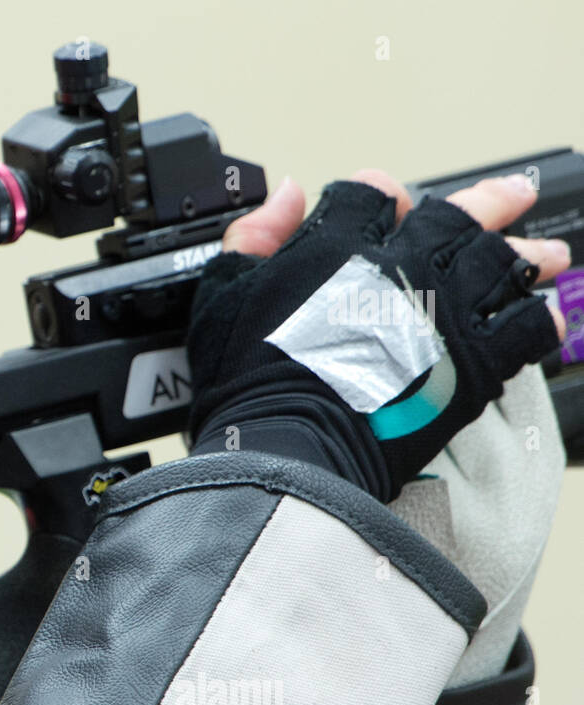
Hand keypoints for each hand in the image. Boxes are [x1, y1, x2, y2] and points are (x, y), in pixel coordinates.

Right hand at [186, 170, 572, 502]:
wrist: (289, 449)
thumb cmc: (247, 385)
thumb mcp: (223, 298)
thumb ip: (253, 239)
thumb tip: (283, 194)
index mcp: (338, 247)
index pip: (371, 195)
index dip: (382, 192)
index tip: (390, 197)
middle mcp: (401, 268)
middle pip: (458, 215)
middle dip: (489, 201)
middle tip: (513, 195)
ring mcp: (444, 312)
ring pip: (503, 263)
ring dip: (527, 254)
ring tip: (545, 254)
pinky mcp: (474, 361)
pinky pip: (526, 328)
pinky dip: (540, 319)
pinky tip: (545, 317)